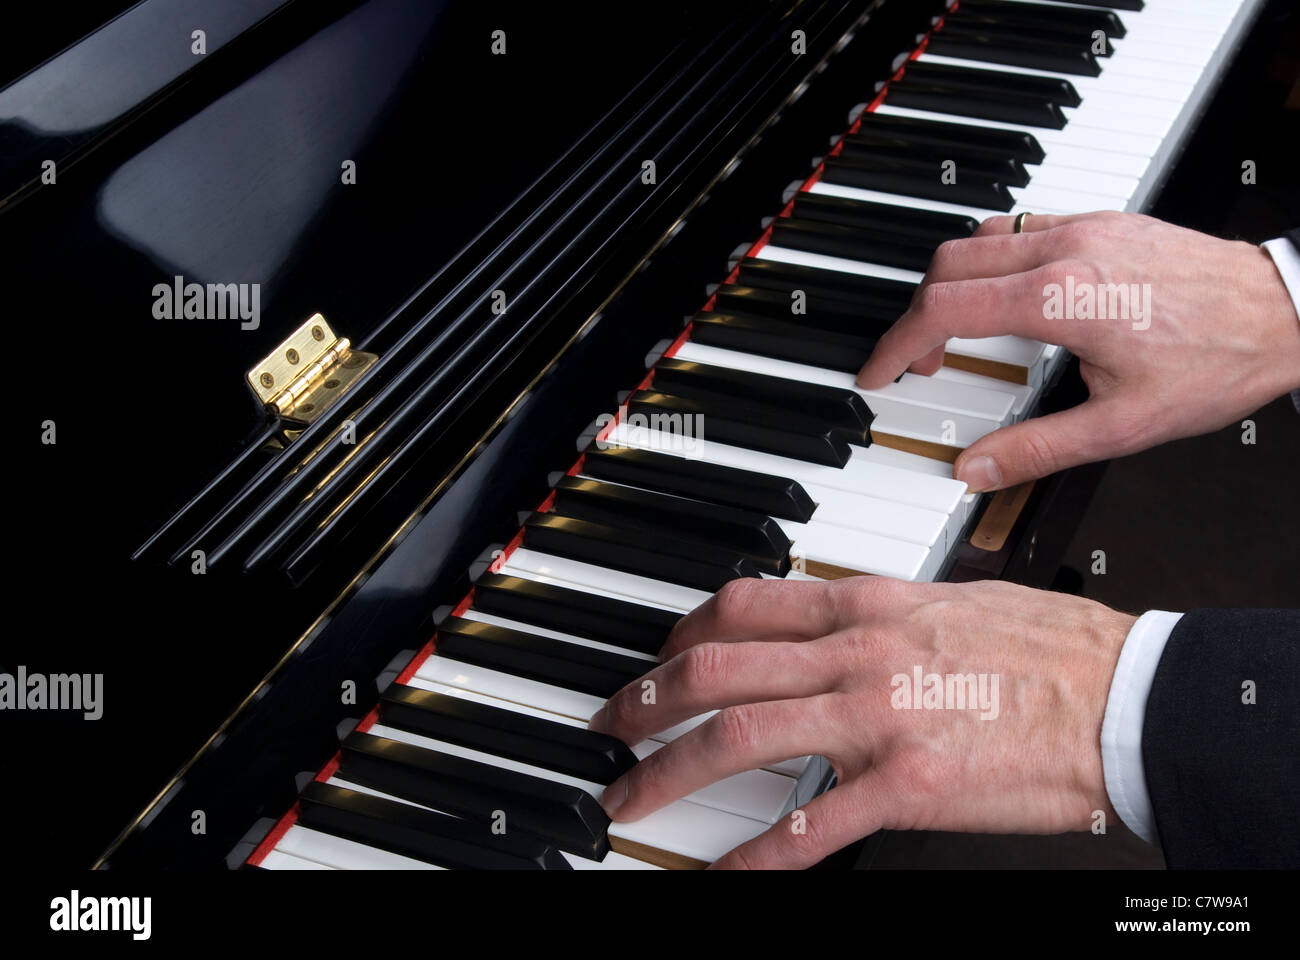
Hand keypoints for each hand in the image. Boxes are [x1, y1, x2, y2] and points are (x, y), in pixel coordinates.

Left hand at [588, 576, 1135, 868]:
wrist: (1119, 695)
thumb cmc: (1046, 647)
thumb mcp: (947, 602)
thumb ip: (875, 615)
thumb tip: (823, 624)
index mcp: (869, 608)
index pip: (745, 605)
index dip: (682, 631)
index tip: (659, 657)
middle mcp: (859, 656)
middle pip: (719, 666)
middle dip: (648, 698)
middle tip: (612, 725)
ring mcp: (878, 719)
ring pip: (742, 734)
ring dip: (671, 769)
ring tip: (631, 795)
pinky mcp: (907, 785)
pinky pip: (810, 823)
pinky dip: (755, 854)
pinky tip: (720, 872)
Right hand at [856, 212, 1299, 491]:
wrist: (1284, 311)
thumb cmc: (1217, 361)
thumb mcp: (1122, 426)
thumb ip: (1037, 450)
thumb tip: (976, 470)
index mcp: (1059, 299)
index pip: (943, 310)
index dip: (898, 344)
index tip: (882, 371)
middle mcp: (1064, 251)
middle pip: (947, 266)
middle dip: (916, 315)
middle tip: (918, 361)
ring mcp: (1083, 228)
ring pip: (978, 237)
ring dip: (949, 282)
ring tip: (956, 331)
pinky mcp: (1102, 220)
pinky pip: (1019, 225)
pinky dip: (989, 258)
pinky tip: (1004, 294)